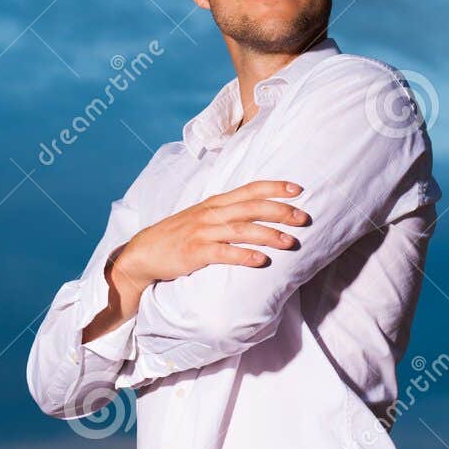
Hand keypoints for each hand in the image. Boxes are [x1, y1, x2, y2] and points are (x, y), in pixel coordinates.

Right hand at [111, 179, 308, 292]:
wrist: (145, 253)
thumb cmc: (178, 235)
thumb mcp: (202, 217)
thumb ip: (227, 213)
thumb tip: (258, 214)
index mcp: (215, 203)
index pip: (249, 190)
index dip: (274, 188)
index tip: (298, 189)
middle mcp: (210, 213)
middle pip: (250, 207)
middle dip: (279, 211)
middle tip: (304, 218)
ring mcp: (201, 232)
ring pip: (240, 229)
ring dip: (267, 234)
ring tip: (290, 242)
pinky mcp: (194, 252)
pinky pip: (223, 253)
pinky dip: (243, 255)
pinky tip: (261, 261)